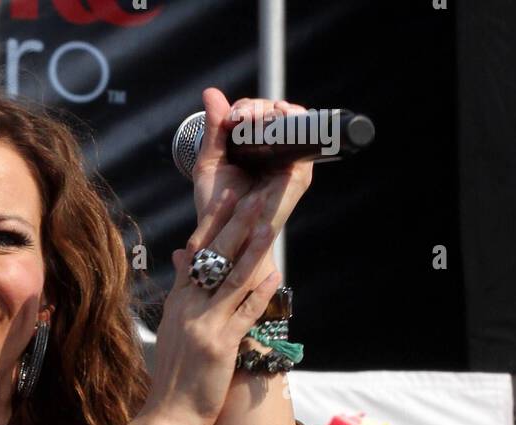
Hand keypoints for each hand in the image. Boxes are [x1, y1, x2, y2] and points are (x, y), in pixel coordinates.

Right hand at [141, 190, 281, 424]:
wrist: (167, 413)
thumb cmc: (174, 374)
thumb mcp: (174, 326)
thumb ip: (182, 290)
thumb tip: (182, 256)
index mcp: (178, 300)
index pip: (196, 251)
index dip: (214, 221)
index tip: (230, 195)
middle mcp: (188, 307)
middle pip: (214, 257)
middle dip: (236, 225)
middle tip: (255, 197)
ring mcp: (204, 325)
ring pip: (231, 280)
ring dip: (252, 251)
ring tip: (269, 225)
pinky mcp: (220, 345)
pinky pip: (244, 313)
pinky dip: (261, 293)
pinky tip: (275, 274)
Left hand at [191, 88, 313, 284]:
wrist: (225, 240)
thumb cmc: (217, 209)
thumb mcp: (210, 163)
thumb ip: (214, 129)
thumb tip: (211, 92)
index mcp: (255, 150)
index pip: (257, 115)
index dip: (247, 109)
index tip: (232, 117)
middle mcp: (275, 154)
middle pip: (275, 114)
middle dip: (258, 108)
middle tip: (240, 117)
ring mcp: (289, 162)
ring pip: (290, 121)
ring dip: (274, 112)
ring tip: (253, 117)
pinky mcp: (299, 174)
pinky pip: (305, 141)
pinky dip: (296, 124)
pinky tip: (281, 117)